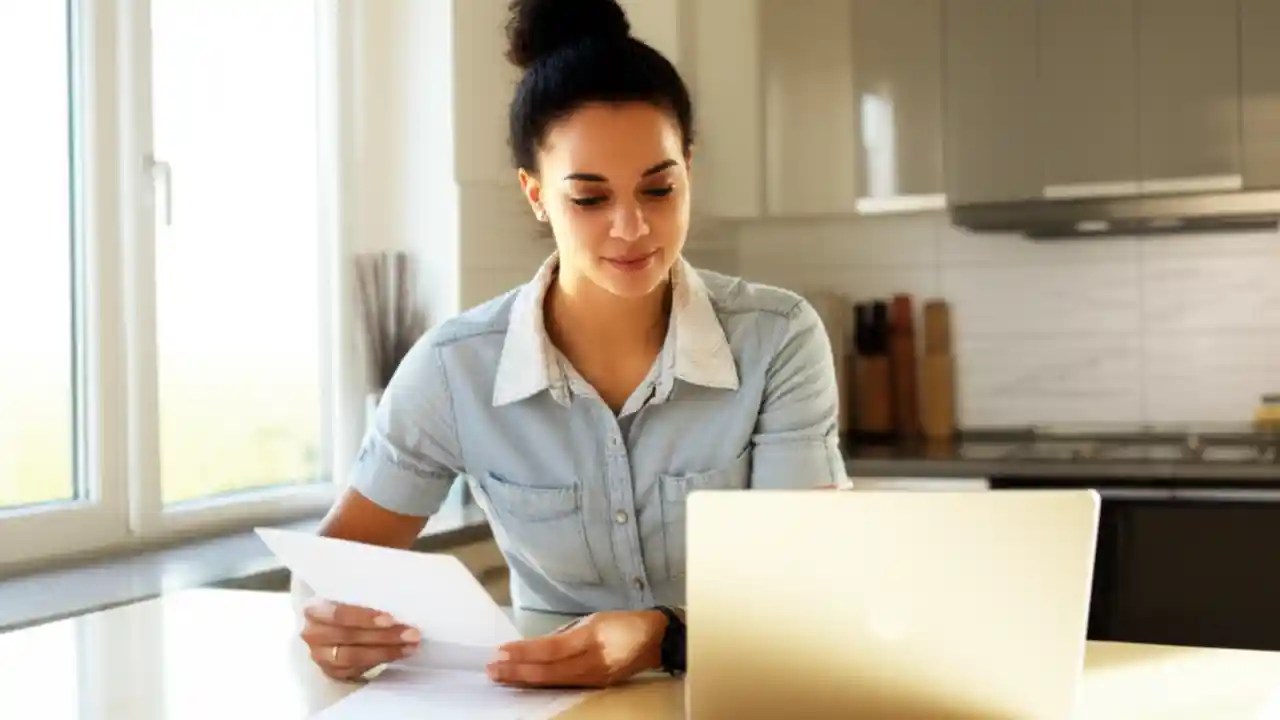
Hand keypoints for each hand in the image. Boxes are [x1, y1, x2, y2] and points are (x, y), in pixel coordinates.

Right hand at [299, 599, 421, 680]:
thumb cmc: (346, 603)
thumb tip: (398, 594)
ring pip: (353, 657)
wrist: (332, 624)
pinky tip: (400, 654)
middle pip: (349, 637)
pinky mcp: (331, 672)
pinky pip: (356, 670)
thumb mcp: (349, 595)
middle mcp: (313, 633)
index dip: (364, 617)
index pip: (339, 614)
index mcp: (315, 608)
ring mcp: (321, 655)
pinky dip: (381, 662)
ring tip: (411, 646)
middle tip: (412, 633)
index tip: (391, 619)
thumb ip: (364, 596)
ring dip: (386, 652)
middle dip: (384, 636)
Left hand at [486, 610, 667, 687]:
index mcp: (592, 638)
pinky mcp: (596, 686)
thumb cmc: (623, 623)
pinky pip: (563, 686)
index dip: (524, 652)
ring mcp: (594, 678)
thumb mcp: (593, 619)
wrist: (656, 640)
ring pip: (553, 683)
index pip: (551, 649)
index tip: (500, 651)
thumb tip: (535, 646)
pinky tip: (525, 682)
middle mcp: (593, 662)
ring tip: (501, 677)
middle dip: (517, 671)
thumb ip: (565, 634)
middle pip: (549, 671)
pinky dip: (541, 684)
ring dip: (524, 680)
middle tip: (491, 670)